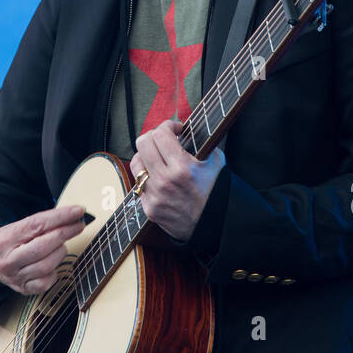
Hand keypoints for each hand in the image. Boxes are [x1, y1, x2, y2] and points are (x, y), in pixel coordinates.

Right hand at [0, 205, 86, 295]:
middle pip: (42, 246)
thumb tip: (72, 216)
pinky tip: (53, 262)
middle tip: (78, 225)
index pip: (36, 225)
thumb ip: (40, 223)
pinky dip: (55, 270)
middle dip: (65, 233)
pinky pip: (46, 281)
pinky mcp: (24, 290)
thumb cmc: (9, 242)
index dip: (60, 217)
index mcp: (3, 240)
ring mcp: (15, 278)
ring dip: (60, 252)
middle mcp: (7, 261)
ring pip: (46, 265)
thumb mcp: (16, 227)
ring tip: (61, 244)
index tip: (77, 211)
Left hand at [129, 119, 225, 241]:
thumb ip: (202, 143)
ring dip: (146, 156)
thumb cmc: (216, 193)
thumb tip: (188, 129)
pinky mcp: (149, 208)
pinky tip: (160, 179)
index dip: (168, 126)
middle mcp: (165, 181)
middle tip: (164, 140)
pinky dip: (148, 178)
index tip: (176, 130)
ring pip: (136, 163)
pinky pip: (140, 184)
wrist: (213, 226)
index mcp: (182, 167)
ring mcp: (155, 196)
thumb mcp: (216, 162)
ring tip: (159, 159)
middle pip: (142, 143)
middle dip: (154, 136)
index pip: (161, 134)